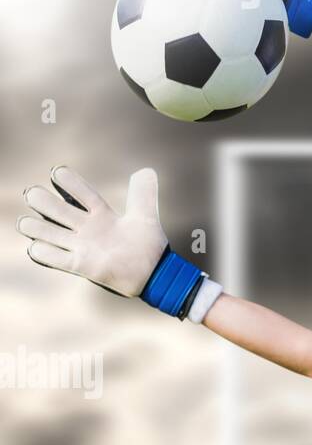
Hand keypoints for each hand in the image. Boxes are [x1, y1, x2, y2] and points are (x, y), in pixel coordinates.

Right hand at [18, 167, 207, 316]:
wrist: (153, 274)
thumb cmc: (148, 246)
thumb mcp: (146, 216)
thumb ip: (143, 194)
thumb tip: (145, 171)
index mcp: (102, 214)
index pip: (83, 194)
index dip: (71, 183)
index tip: (57, 172)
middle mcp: (88, 228)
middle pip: (59, 211)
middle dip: (44, 202)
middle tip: (32, 194)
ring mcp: (83, 246)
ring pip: (51, 233)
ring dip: (36, 228)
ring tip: (25, 223)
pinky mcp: (81, 264)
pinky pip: (56, 257)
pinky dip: (44, 252)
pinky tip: (36, 246)